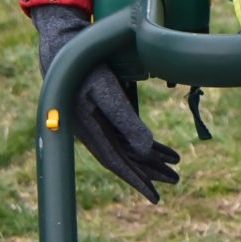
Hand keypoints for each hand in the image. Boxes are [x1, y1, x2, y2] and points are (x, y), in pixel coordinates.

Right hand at [33, 4, 180, 202]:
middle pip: (125, 157)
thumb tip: (145, 150)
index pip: (117, 163)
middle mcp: (92, 131)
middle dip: (150, 170)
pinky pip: (123, 131)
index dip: (137, 180)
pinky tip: (155, 145)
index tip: (155, 197)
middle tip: (176, 180)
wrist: (64, 45)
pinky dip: (141, 139)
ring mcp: (96, 122)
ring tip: (175, 163)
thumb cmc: (86, 66)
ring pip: (126, 146)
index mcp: (90, 131)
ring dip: (150, 156)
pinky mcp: (100, 112)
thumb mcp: (107, 91)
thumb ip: (125, 120)